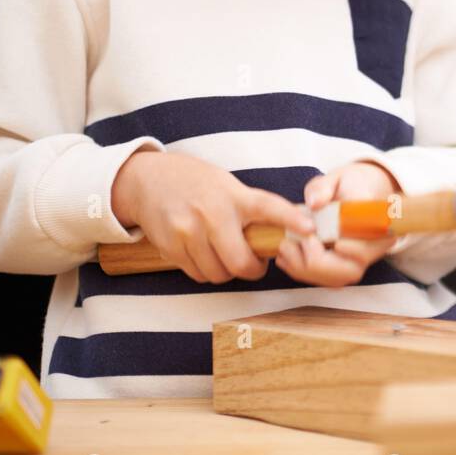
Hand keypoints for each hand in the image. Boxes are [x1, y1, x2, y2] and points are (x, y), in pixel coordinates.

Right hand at [111, 150, 314, 283]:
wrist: (146, 180)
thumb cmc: (196, 183)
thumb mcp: (228, 185)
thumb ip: (251, 207)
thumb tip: (285, 232)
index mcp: (234, 196)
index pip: (268, 207)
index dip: (290, 219)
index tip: (309, 229)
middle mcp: (212, 214)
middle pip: (240, 262)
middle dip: (252, 269)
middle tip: (254, 264)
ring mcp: (188, 232)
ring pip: (218, 274)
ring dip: (226, 271)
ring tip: (224, 254)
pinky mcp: (170, 247)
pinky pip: (197, 274)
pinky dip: (205, 270)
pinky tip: (203, 253)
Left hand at [275, 162, 401, 286]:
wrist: (352, 195)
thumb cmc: (346, 187)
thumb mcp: (335, 179)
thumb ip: (323, 188)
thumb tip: (315, 202)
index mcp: (378, 228)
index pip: (369, 248)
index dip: (352, 250)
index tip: (329, 240)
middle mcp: (372, 252)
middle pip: (349, 271)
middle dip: (316, 262)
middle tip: (292, 242)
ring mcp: (356, 265)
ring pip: (332, 280)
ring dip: (303, 268)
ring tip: (284, 245)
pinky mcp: (340, 272)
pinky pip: (321, 280)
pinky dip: (299, 270)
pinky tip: (285, 254)